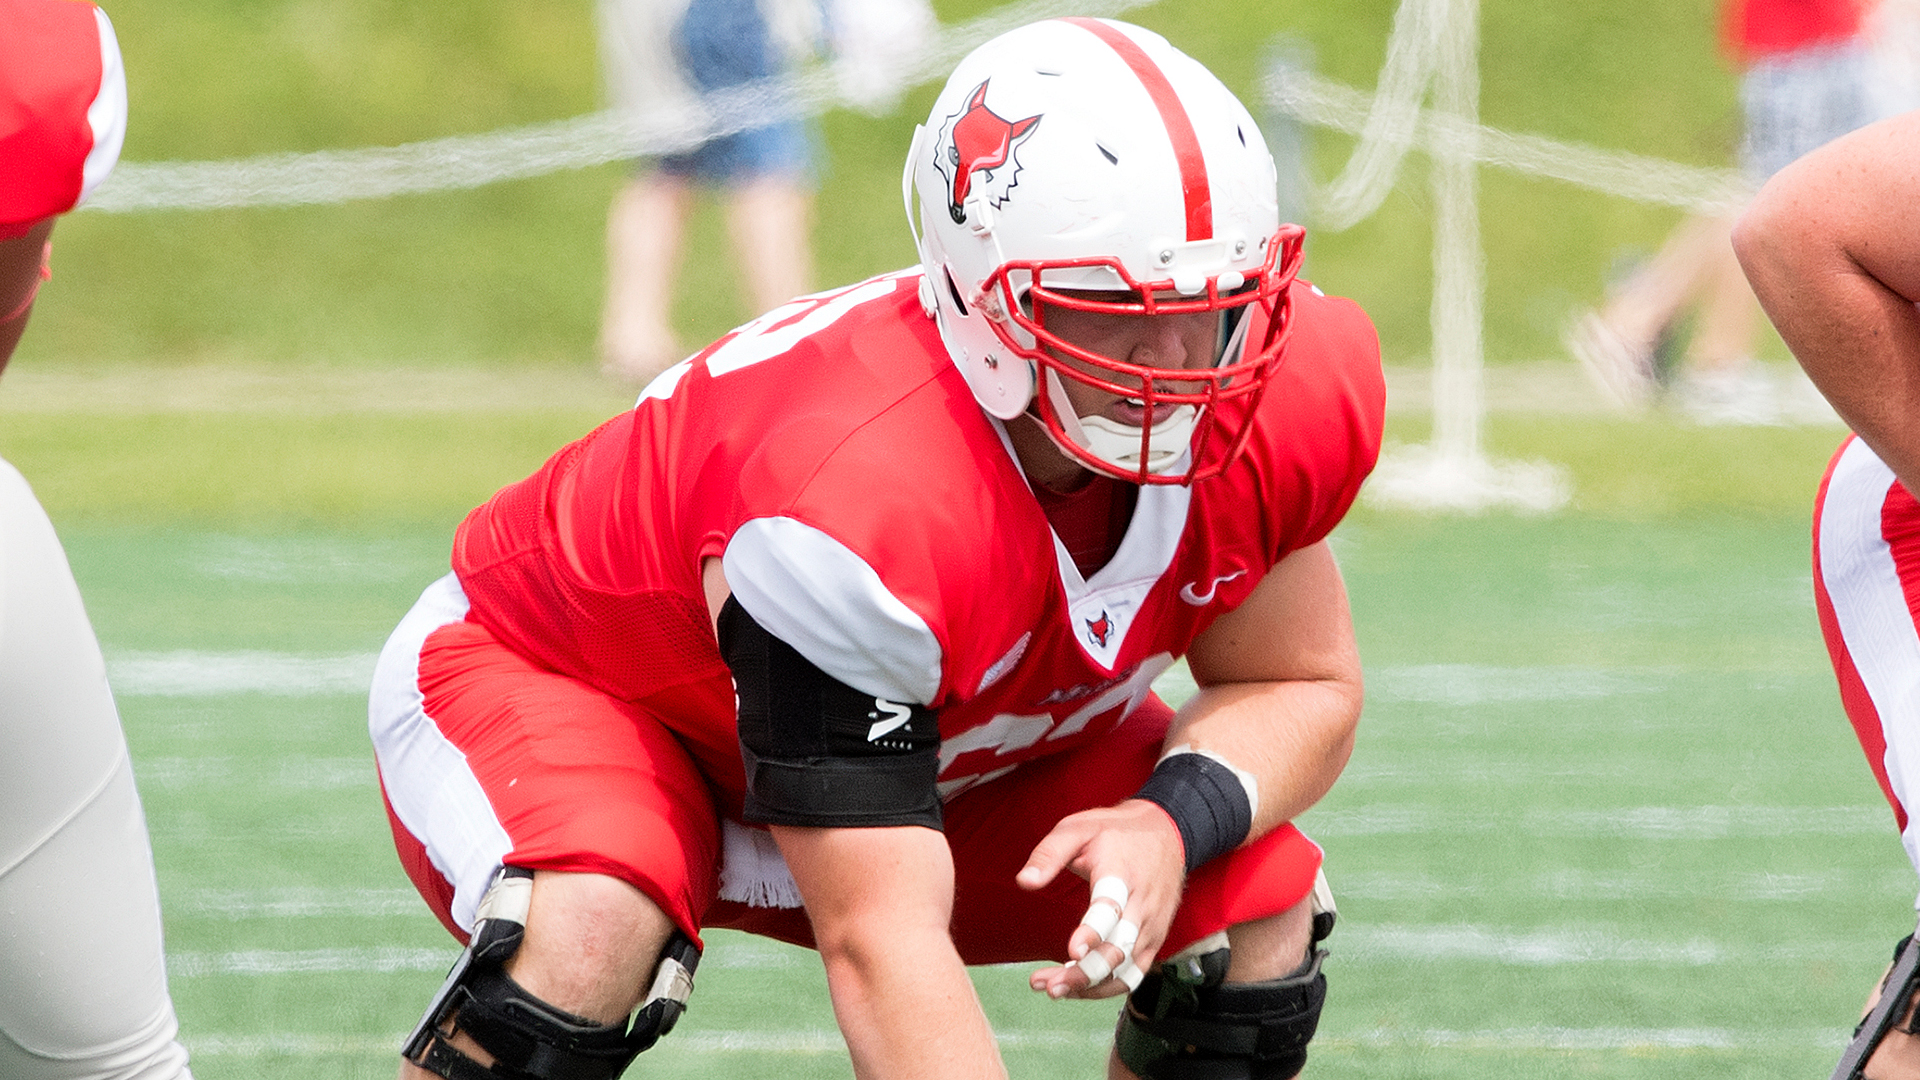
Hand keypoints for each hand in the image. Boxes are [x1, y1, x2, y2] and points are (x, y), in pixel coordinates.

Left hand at [1016, 799, 1184, 999]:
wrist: (1166, 832)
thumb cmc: (1116, 832)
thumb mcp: (1078, 828)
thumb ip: (1050, 853)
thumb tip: (1024, 881)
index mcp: (1121, 873)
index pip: (1110, 907)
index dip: (1093, 932)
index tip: (1073, 950)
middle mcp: (1141, 905)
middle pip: (1118, 948)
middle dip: (1085, 972)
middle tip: (1049, 985)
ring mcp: (1151, 926)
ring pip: (1126, 968)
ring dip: (1091, 985)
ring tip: (1054, 990)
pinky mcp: (1154, 940)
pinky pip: (1134, 974)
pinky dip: (1106, 987)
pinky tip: (1078, 987)